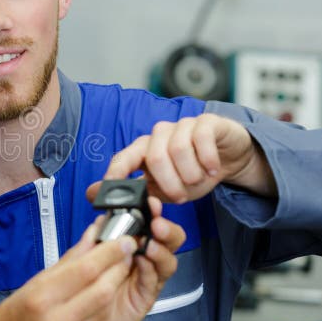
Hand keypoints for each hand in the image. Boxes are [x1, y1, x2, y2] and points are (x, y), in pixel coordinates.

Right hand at [0, 199, 184, 320]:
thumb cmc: (12, 318)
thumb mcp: (32, 284)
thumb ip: (67, 262)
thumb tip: (92, 237)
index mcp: (41, 298)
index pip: (85, 270)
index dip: (110, 253)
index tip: (123, 241)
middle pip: (102, 289)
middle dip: (119, 267)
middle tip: (128, 251)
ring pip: (106, 307)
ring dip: (116, 285)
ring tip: (119, 270)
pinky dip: (106, 306)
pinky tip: (105, 295)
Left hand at [87, 197, 184, 320]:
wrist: (80, 316)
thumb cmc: (87, 282)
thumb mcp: (85, 257)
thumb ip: (94, 239)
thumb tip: (101, 219)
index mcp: (132, 243)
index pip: (150, 223)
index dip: (153, 212)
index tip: (151, 203)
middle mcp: (145, 257)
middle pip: (169, 240)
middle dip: (166, 229)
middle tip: (157, 224)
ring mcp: (148, 276)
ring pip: (167, 260)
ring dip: (161, 249)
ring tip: (150, 244)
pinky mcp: (146, 295)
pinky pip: (155, 280)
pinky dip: (151, 269)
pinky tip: (143, 262)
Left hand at [88, 114, 275, 203]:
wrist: (228, 158)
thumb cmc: (192, 172)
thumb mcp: (162, 189)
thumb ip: (134, 193)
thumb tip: (93, 194)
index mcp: (144, 150)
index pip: (123, 158)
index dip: (116, 173)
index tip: (114, 191)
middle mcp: (159, 134)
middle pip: (155, 157)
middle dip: (169, 184)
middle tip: (179, 198)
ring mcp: (183, 125)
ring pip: (178, 150)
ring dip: (190, 174)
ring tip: (197, 181)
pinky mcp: (206, 122)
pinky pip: (202, 139)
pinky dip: (208, 161)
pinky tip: (212, 170)